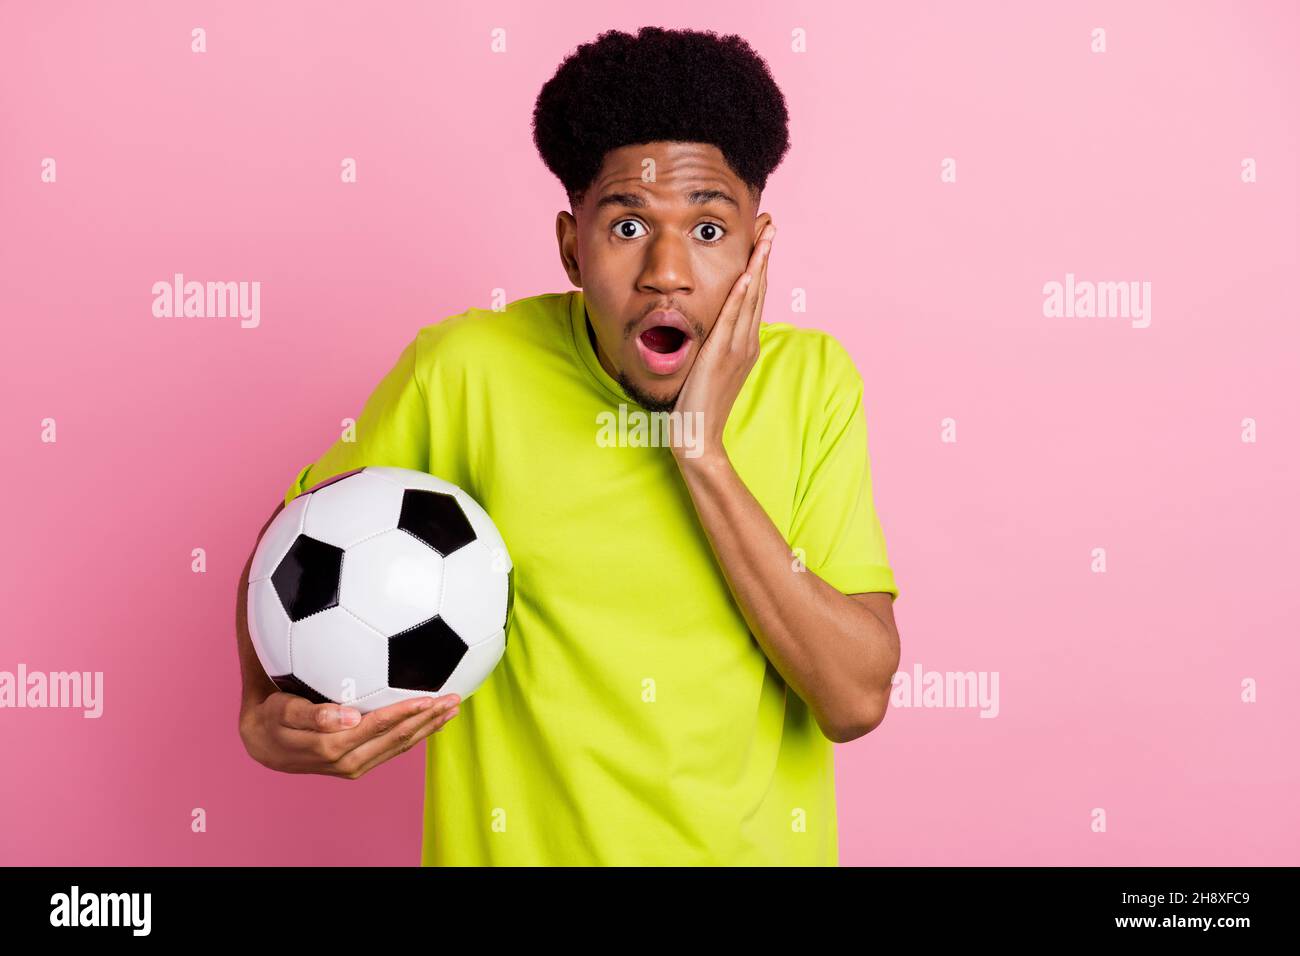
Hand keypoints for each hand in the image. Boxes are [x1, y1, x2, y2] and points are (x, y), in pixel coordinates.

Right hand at [239, 691, 459, 779]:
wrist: (261, 743)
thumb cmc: (272, 717)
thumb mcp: (282, 711)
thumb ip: (313, 715)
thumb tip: (350, 717)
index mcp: (334, 746)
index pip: (379, 726)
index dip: (407, 712)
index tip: (432, 696)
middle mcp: (348, 760)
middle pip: (398, 738)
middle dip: (428, 719)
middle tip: (455, 699)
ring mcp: (355, 765)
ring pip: (400, 745)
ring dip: (428, 727)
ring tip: (452, 709)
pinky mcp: (358, 763)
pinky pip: (392, 748)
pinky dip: (415, 734)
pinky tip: (431, 721)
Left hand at [671, 223, 774, 464]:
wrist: (699, 435)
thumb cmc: (698, 405)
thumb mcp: (708, 367)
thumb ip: (711, 345)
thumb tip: (706, 328)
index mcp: (744, 343)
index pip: (754, 295)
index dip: (759, 265)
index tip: (763, 239)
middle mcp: (746, 342)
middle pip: (758, 289)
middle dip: (764, 255)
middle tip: (770, 224)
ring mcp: (737, 349)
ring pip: (750, 298)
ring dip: (758, 265)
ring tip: (765, 236)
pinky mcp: (721, 356)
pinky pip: (732, 320)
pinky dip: (741, 296)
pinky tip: (745, 274)